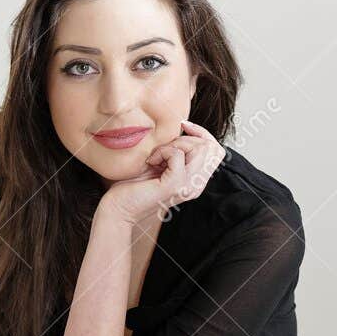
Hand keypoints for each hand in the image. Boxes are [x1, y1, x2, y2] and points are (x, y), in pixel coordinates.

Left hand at [98, 120, 224, 227]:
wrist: (120, 208)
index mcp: (197, 181)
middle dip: (186, 138)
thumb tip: (185, 128)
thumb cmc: (135, 186)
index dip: (202, 133)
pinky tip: (151, 162)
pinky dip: (162, 151)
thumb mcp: (162, 163)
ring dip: (174, 145)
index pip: (216, 151)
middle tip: (163, 149)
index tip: (183, 127)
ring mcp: (188, 186)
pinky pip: (177, 155)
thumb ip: (177, 151)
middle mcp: (196, 185)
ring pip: (198, 149)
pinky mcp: (175, 185)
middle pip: (210, 147)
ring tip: (156, 156)